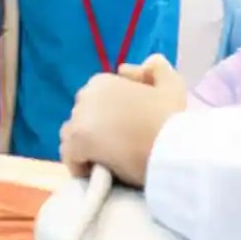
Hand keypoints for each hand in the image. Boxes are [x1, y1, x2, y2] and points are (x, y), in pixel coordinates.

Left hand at [60, 55, 187, 186]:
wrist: (169, 147)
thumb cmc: (170, 118)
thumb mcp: (171, 85)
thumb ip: (155, 68)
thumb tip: (125, 70)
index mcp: (102, 81)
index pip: (94, 100)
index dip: (110, 116)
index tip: (126, 129)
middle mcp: (85, 96)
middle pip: (82, 117)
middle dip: (95, 130)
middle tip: (117, 145)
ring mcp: (78, 120)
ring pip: (71, 136)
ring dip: (84, 147)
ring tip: (106, 159)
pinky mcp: (76, 144)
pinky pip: (69, 157)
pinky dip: (80, 165)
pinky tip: (98, 171)